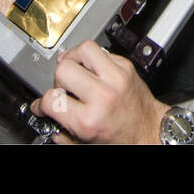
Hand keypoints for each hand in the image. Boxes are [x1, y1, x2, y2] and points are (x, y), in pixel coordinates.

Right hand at [29, 40, 166, 143]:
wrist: (151, 132)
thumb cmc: (122, 139)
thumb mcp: (85, 144)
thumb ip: (61, 132)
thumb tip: (44, 113)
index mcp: (89, 120)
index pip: (52, 99)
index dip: (43, 103)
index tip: (43, 105)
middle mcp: (103, 97)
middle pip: (63, 69)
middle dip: (59, 80)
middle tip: (65, 89)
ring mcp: (116, 78)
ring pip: (83, 49)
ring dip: (75, 59)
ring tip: (77, 72)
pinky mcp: (126, 67)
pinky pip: (101, 51)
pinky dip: (93, 59)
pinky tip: (93, 70)